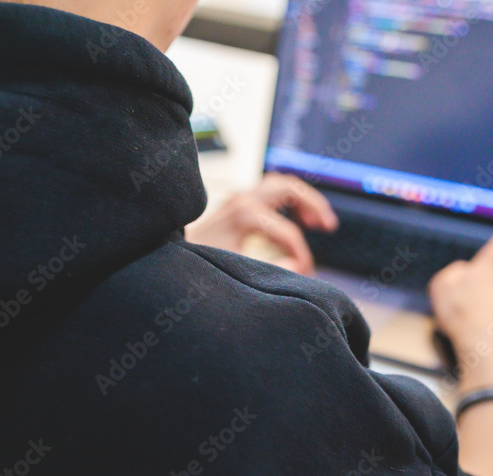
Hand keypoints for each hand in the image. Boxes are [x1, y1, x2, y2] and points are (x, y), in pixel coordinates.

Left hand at [184, 173, 337, 274]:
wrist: (165, 257)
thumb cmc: (196, 265)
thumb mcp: (233, 271)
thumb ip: (269, 272)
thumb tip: (297, 269)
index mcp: (244, 215)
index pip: (287, 232)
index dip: (301, 255)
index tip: (304, 272)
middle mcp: (243, 200)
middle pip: (289, 187)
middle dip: (313, 205)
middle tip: (327, 226)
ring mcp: (239, 199)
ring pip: (281, 185)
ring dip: (303, 199)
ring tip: (318, 221)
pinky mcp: (237, 205)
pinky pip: (272, 193)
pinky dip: (289, 202)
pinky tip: (298, 221)